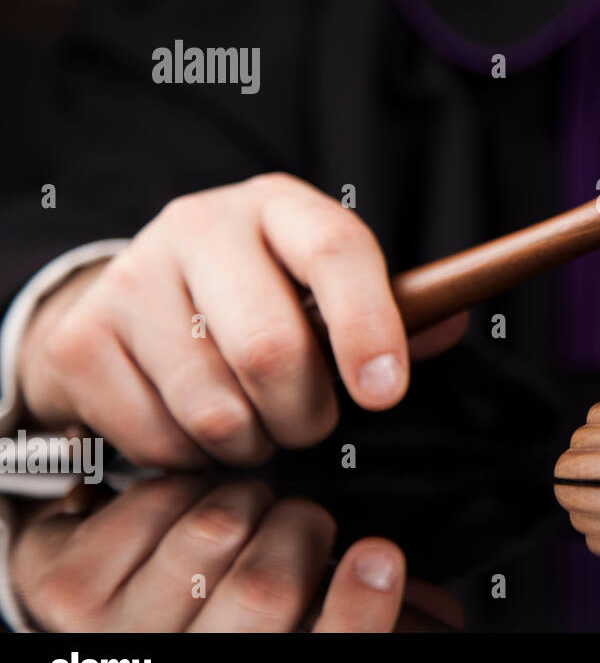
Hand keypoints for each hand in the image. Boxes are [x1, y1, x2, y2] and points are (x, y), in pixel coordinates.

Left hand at [11, 477, 465, 631]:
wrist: (97, 608)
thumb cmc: (207, 617)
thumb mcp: (293, 625)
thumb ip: (361, 616)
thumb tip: (444, 613)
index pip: (322, 653)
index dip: (357, 608)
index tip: (380, 557)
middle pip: (268, 586)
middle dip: (299, 532)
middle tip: (302, 523)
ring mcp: (116, 633)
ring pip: (214, 530)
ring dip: (239, 500)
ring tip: (238, 514)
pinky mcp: (69, 588)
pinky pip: (156, 502)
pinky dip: (179, 488)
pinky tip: (181, 511)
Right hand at [17, 173, 466, 467]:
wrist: (139, 301)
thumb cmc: (259, 297)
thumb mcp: (325, 287)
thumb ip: (394, 309)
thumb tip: (453, 320)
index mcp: (279, 205)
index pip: (337, 251)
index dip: (369, 328)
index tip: (386, 394)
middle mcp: (200, 225)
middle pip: (273, 349)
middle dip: (308, 415)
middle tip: (311, 424)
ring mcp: (132, 277)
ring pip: (216, 407)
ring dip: (252, 443)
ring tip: (254, 423)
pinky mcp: (83, 338)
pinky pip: (158, 438)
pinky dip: (192, 457)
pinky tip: (197, 427)